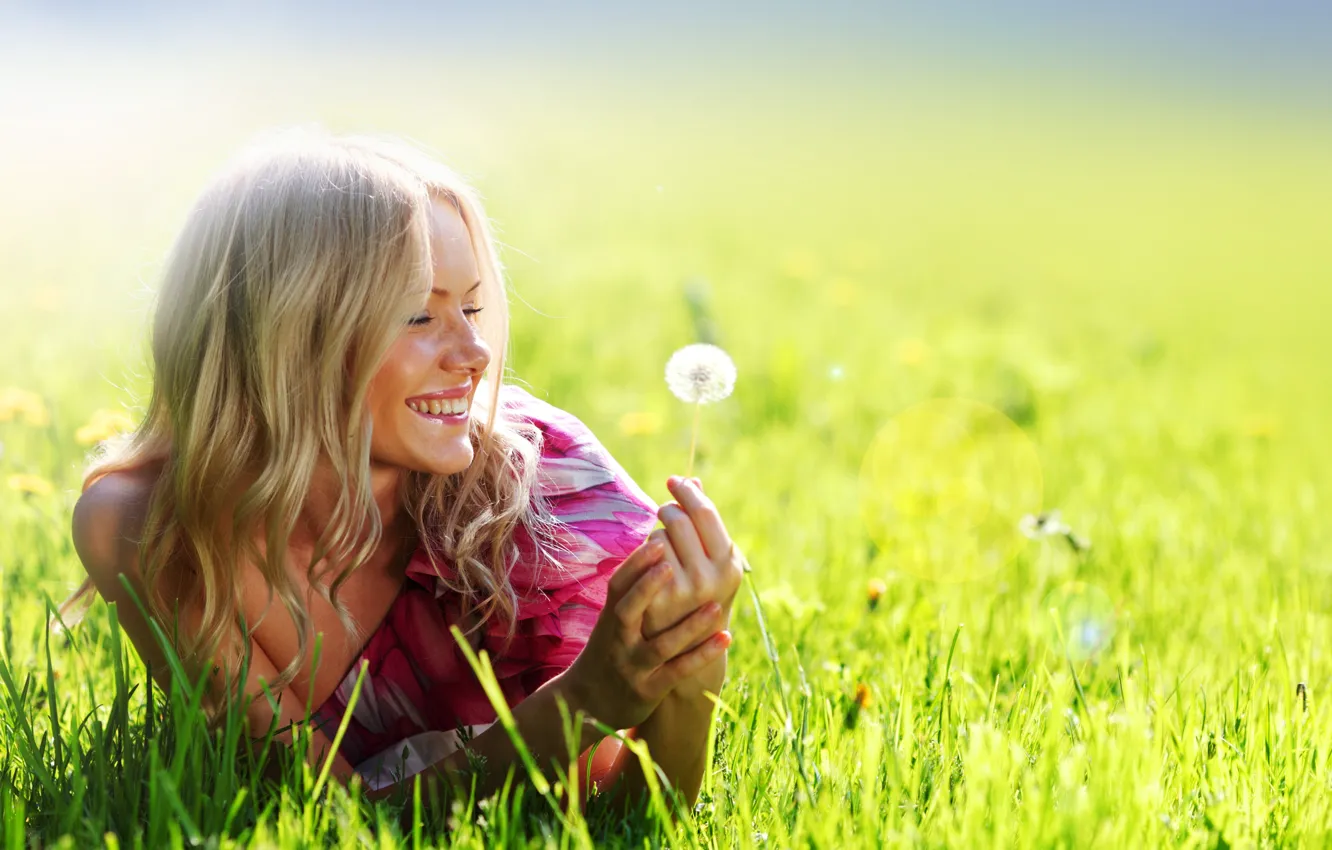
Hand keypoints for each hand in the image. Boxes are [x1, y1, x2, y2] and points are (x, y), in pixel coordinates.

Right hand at [563, 536, 732, 730]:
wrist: (587, 702)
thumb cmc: (610, 648)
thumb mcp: (612, 620)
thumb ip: (633, 592)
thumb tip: (663, 544)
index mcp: (610, 618)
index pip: (618, 586)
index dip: (635, 564)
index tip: (657, 540)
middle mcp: (619, 640)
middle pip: (628, 611)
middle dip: (647, 587)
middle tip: (671, 563)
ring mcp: (633, 666)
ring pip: (660, 646)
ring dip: (688, 626)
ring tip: (715, 606)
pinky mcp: (648, 690)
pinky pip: (678, 672)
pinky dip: (702, 655)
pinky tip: (725, 637)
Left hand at [641, 476, 746, 641]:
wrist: (679, 654)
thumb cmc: (695, 600)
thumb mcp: (710, 565)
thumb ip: (704, 525)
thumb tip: (693, 479)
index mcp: (729, 566)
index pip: (706, 513)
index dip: (688, 492)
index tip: (674, 481)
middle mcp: (710, 579)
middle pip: (679, 519)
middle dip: (668, 510)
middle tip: (664, 514)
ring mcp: (683, 592)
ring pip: (658, 536)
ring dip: (657, 537)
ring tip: (662, 552)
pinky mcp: (656, 603)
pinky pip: (641, 558)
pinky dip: (642, 557)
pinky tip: (647, 568)